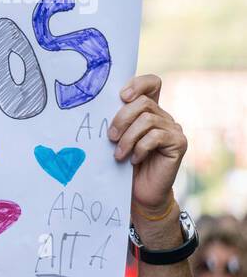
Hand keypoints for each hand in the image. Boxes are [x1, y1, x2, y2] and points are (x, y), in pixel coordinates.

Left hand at [108, 74, 185, 211]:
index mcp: (149, 110)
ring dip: (127, 138)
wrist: (139, 193)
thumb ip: (116, 121)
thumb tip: (97, 106)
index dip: (138, 83)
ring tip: (118, 154)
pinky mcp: (178, 143)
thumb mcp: (116, 139)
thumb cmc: (123, 164)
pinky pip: (156, 137)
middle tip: (110, 137)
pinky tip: (133, 160)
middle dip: (122, 119)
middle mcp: (163, 116)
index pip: (152, 83)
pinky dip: (140, 148)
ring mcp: (173, 129)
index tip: (121, 96)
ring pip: (147, 120)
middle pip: (143, 102)